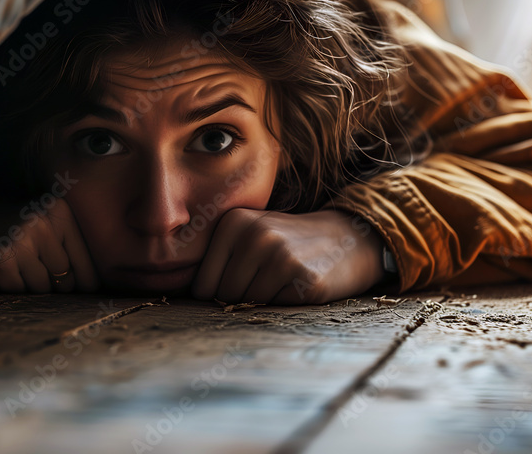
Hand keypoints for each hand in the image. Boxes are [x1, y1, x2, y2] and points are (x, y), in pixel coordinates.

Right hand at [0, 195, 99, 293]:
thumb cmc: (9, 229)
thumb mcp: (44, 226)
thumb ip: (71, 250)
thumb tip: (98, 290)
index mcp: (60, 212)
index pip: (87, 267)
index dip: (80, 283)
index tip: (70, 284)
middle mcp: (43, 223)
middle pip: (65, 282)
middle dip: (49, 285)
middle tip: (29, 269)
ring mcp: (20, 240)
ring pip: (40, 290)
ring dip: (26, 287)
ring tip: (11, 265)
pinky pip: (16, 291)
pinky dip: (5, 287)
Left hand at [191, 208, 385, 304]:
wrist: (346, 238)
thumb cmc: (286, 243)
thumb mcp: (248, 235)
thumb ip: (216, 259)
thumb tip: (185, 296)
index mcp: (233, 222)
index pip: (202, 285)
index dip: (218, 293)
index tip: (242, 279)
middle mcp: (254, 235)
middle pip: (223, 297)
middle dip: (241, 298)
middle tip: (268, 278)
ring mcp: (281, 256)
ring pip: (248, 305)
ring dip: (264, 301)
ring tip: (283, 279)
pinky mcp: (305, 279)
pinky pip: (276, 309)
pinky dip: (285, 304)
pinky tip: (299, 284)